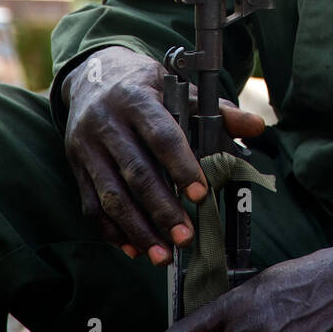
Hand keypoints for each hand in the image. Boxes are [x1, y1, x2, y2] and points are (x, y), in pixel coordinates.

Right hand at [63, 46, 265, 264]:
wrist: (91, 75)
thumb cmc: (145, 86)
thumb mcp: (179, 89)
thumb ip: (218, 111)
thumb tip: (256, 127)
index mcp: (136, 98)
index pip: (160, 135)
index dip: (181, 165)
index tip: (201, 194)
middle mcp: (106, 122)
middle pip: (136, 172)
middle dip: (162, 209)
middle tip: (186, 237)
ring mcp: (87, 146)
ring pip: (111, 195)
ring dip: (138, 229)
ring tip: (163, 255)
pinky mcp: (76, 166)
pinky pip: (92, 205)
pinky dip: (113, 231)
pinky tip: (135, 248)